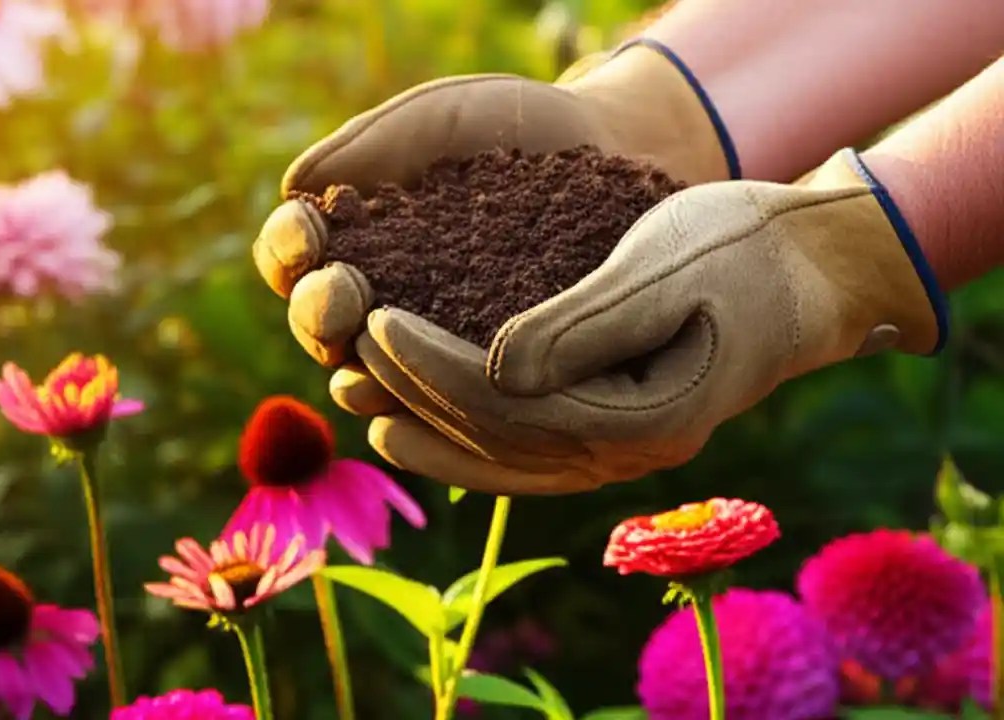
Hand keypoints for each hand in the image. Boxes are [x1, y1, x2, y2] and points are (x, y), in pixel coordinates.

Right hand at [251, 42, 735, 416]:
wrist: (611, 149)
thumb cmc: (515, 125)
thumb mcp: (439, 118)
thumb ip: (368, 145)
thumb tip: (295, 189)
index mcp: (349, 239)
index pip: (290, 258)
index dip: (286, 250)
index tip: (308, 231)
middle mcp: (375, 302)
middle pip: (317, 328)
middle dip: (317, 314)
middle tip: (343, 292)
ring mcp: (427, 349)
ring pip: (367, 384)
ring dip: (363, 370)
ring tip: (380, 342)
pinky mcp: (485, 384)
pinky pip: (443, 412)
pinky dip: (433, 405)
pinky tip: (441, 385)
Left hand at [356, 149, 946, 493]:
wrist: (806, 275)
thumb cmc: (743, 255)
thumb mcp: (667, 269)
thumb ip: (583, 325)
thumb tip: (494, 369)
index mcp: (646, 419)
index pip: (511, 404)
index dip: (434, 368)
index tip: (375, 323)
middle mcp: (626, 455)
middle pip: (494, 437)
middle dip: (412, 393)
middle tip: (342, 350)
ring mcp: (616, 454)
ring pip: (498, 459)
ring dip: (421, 429)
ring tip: (352, 397)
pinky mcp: (605, 433)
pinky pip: (517, 455)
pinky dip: (457, 444)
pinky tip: (405, 428)